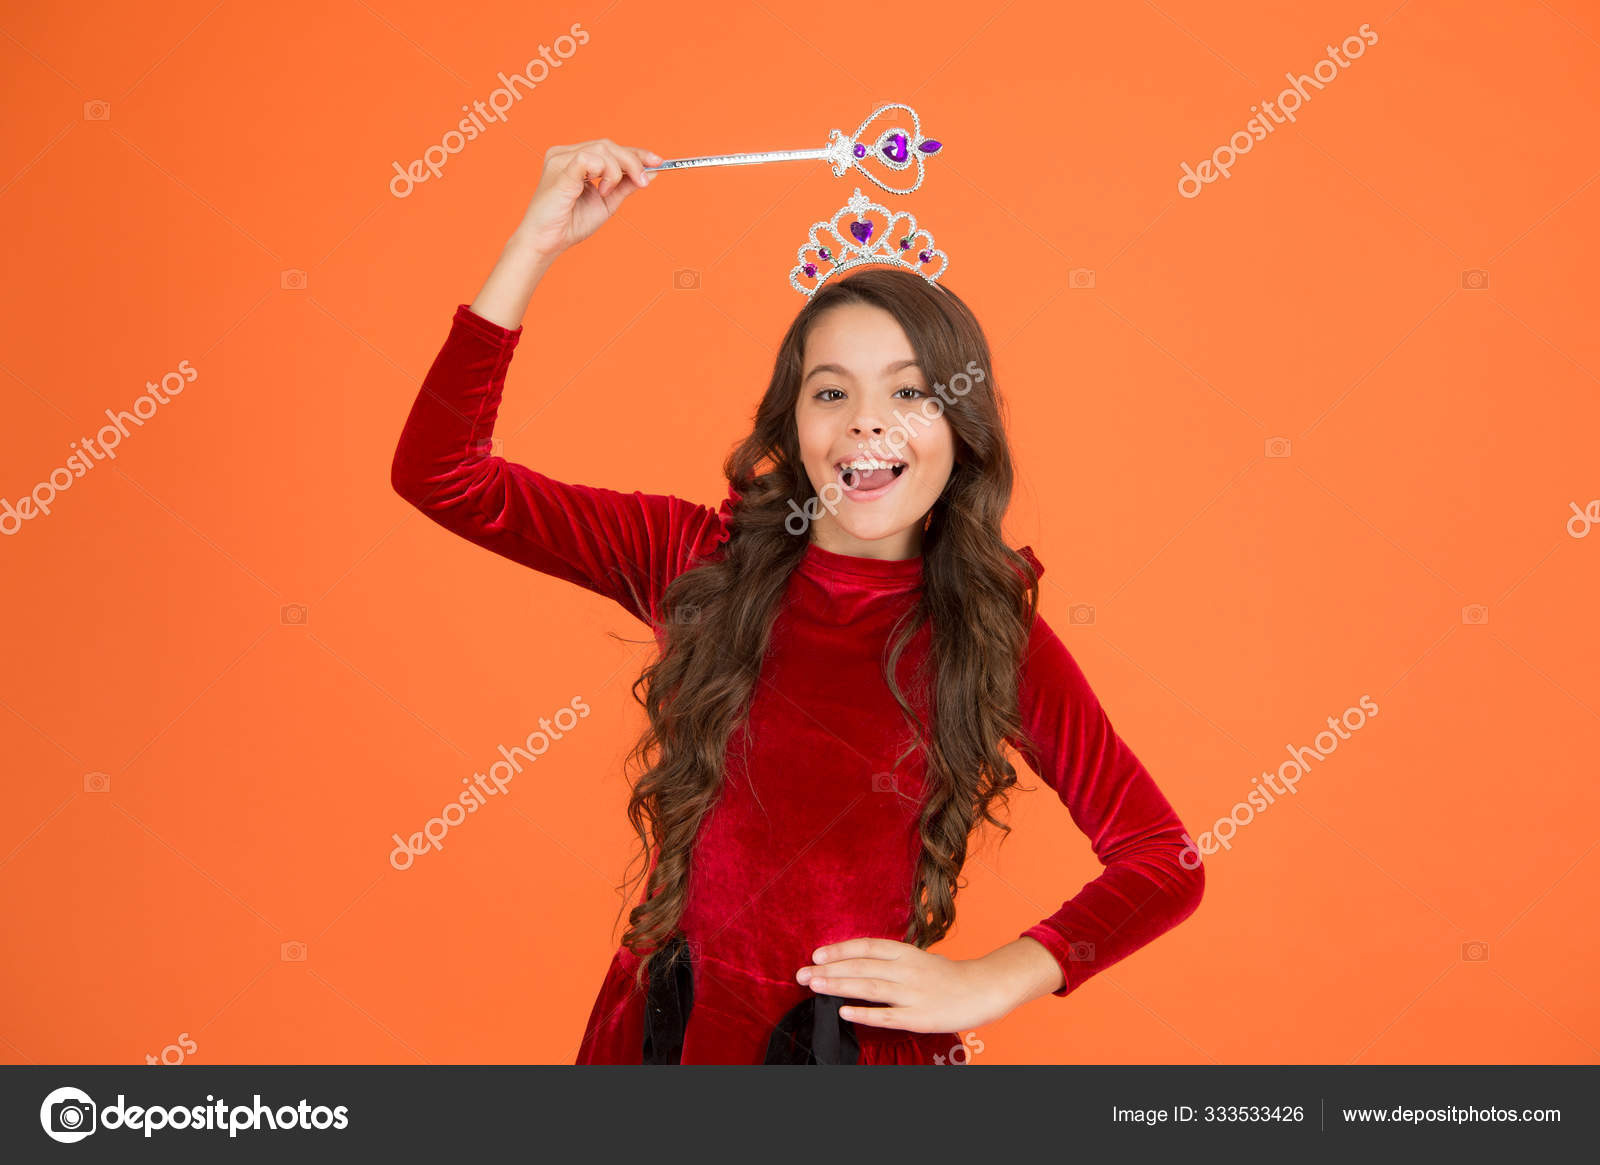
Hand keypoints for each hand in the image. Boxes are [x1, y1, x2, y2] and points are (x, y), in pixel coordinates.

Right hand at [513, 139, 660, 260]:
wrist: (547, 242)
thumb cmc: (570, 224)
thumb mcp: (606, 202)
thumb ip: (625, 186)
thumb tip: (651, 172)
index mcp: (574, 160)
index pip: (609, 148)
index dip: (635, 152)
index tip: (657, 161)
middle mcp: (565, 154)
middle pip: (608, 145)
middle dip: (633, 162)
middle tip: (644, 181)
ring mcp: (561, 159)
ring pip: (602, 149)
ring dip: (617, 171)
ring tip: (607, 192)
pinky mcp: (560, 168)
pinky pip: (589, 158)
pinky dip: (603, 172)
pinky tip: (599, 189)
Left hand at [795, 938, 1019, 1033]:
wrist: (983, 989)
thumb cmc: (947, 976)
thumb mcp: (918, 959)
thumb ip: (891, 961)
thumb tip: (857, 962)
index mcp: (906, 953)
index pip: (866, 946)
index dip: (840, 949)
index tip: (816, 953)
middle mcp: (906, 969)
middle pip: (861, 966)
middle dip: (828, 969)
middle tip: (801, 974)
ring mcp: (912, 993)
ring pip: (869, 987)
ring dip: (839, 986)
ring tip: (814, 986)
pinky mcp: (919, 1016)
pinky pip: (886, 1015)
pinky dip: (863, 1014)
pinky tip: (844, 1012)